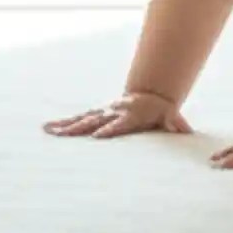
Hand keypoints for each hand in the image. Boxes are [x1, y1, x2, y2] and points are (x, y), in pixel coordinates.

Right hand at [42, 91, 191, 138]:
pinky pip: (78, 119)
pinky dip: (63, 124)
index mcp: (129, 116)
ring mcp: (102, 113)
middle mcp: (112, 113)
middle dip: (79, 128)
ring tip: (48, 131)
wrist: (150, 96)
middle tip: (64, 135)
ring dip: (65, 126)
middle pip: (94, 121)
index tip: (97, 137)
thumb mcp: (171, 117)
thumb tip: (185, 130)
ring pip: (82, 120)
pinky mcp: (96, 114)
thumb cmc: (161, 112)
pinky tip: (48, 129)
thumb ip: (177, 124)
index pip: (117, 124)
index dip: (108, 130)